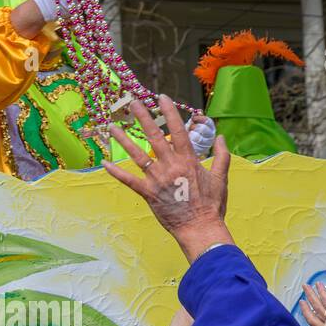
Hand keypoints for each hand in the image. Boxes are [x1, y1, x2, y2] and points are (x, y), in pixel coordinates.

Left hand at [101, 95, 234, 261]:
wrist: (200, 228)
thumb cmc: (212, 204)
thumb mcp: (221, 178)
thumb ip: (222, 156)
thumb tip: (221, 137)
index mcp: (188, 160)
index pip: (178, 130)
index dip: (169, 112)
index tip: (161, 97)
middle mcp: (171, 166)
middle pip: (155, 137)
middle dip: (143, 118)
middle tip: (132, 102)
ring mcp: (158, 179)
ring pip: (138, 155)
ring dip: (124, 140)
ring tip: (112, 126)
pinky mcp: (148, 193)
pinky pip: (129, 181)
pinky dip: (116, 172)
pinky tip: (104, 163)